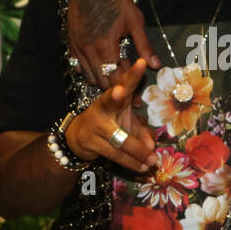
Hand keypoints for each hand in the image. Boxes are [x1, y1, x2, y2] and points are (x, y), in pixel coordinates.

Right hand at [67, 59, 158, 173]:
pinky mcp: (90, 142)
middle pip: (110, 100)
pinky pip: (114, 154)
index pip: (125, 81)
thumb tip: (152, 148)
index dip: (133, 73)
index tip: (141, 62)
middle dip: (114, 95)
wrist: (78, 137)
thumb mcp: (127, 123)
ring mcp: (95, 124)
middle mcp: (103, 106)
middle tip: (121, 92)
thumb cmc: (109, 125)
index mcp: (115, 97)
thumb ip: (142, 133)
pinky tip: (142, 167)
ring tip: (152, 160)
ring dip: (138, 152)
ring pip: (119, 138)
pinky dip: (130, 162)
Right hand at [68, 0, 160, 87]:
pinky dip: (88, 69)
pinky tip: (99, 64)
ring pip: (88, 75)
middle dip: (114, 85)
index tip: (135, 90)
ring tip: (114, 71)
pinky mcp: (71, 41)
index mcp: (106, 46)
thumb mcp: (135, 22)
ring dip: (101, 78)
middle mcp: (89, 50)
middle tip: (126, 81)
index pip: (115, 78)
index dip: (126, 87)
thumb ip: (144, 46)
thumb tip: (156, 65)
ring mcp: (78, 46)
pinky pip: (77, 64)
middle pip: (101, 80)